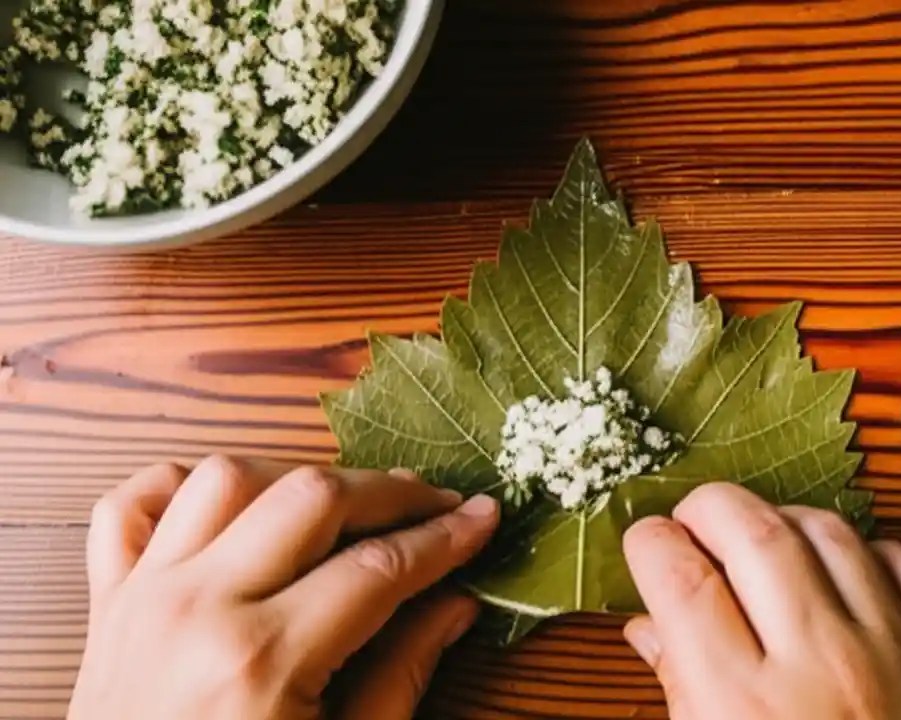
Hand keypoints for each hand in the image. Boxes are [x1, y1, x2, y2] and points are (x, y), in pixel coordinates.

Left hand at [69, 456, 499, 719]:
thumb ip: (402, 674)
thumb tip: (459, 602)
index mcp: (262, 662)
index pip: (378, 566)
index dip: (445, 536)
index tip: (484, 516)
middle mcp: (198, 609)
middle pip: (312, 498)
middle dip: (388, 492)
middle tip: (435, 502)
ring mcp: (143, 597)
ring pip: (227, 478)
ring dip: (297, 475)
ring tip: (345, 500)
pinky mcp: (106, 601)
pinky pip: (134, 504)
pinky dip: (182, 485)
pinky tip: (234, 503)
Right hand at [622, 483, 900, 719]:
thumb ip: (678, 693)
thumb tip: (646, 629)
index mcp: (743, 705)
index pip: (682, 581)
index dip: (652, 543)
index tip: (646, 544)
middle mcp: (817, 665)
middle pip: (752, 532)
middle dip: (710, 508)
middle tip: (693, 522)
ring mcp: (889, 654)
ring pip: (830, 532)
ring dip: (784, 519)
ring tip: (760, 539)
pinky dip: (869, 552)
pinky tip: (841, 570)